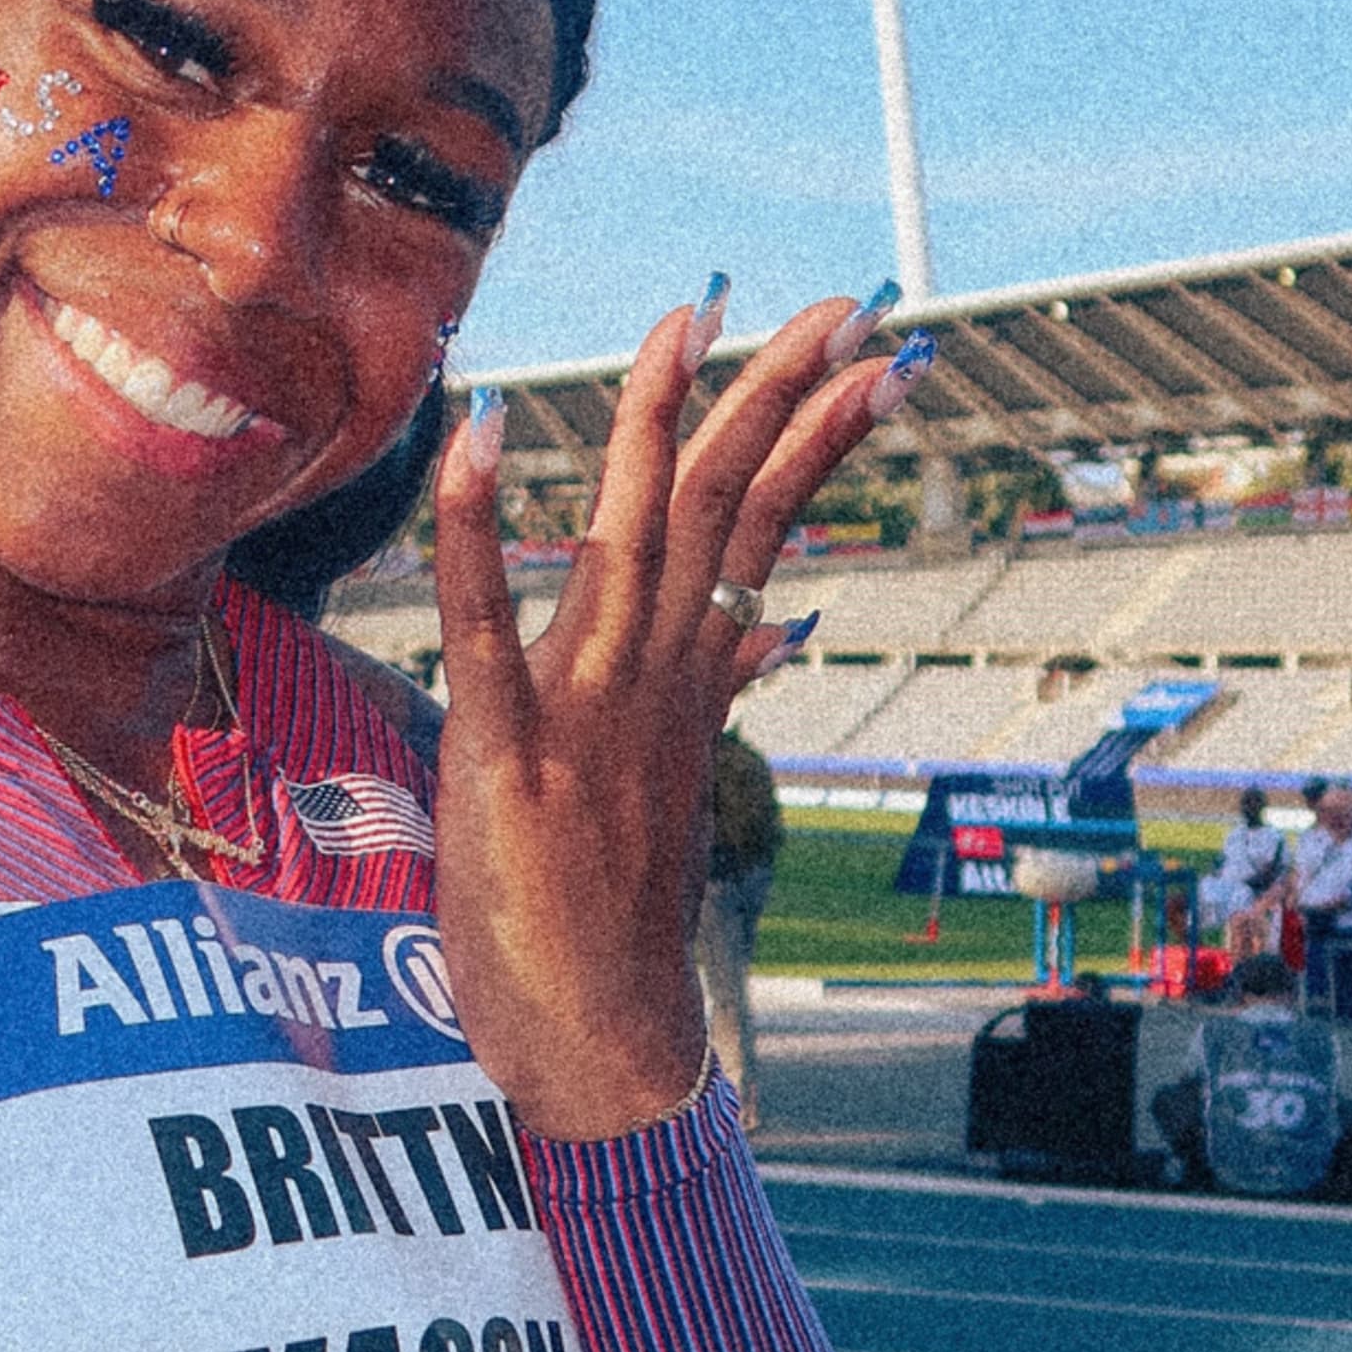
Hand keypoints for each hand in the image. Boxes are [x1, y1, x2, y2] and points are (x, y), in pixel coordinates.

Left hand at [426, 288, 923, 1137]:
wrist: (595, 1045)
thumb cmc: (614, 915)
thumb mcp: (675, 781)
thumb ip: (719, 687)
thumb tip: (777, 621)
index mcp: (684, 681)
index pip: (763, 530)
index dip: (814, 435)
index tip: (872, 354)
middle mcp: (649, 682)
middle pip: (725, 513)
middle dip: (781, 400)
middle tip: (848, 306)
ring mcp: (583, 716)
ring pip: (636, 545)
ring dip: (657, 428)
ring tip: (689, 322)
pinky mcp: (502, 758)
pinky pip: (484, 628)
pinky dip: (479, 532)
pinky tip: (480, 438)